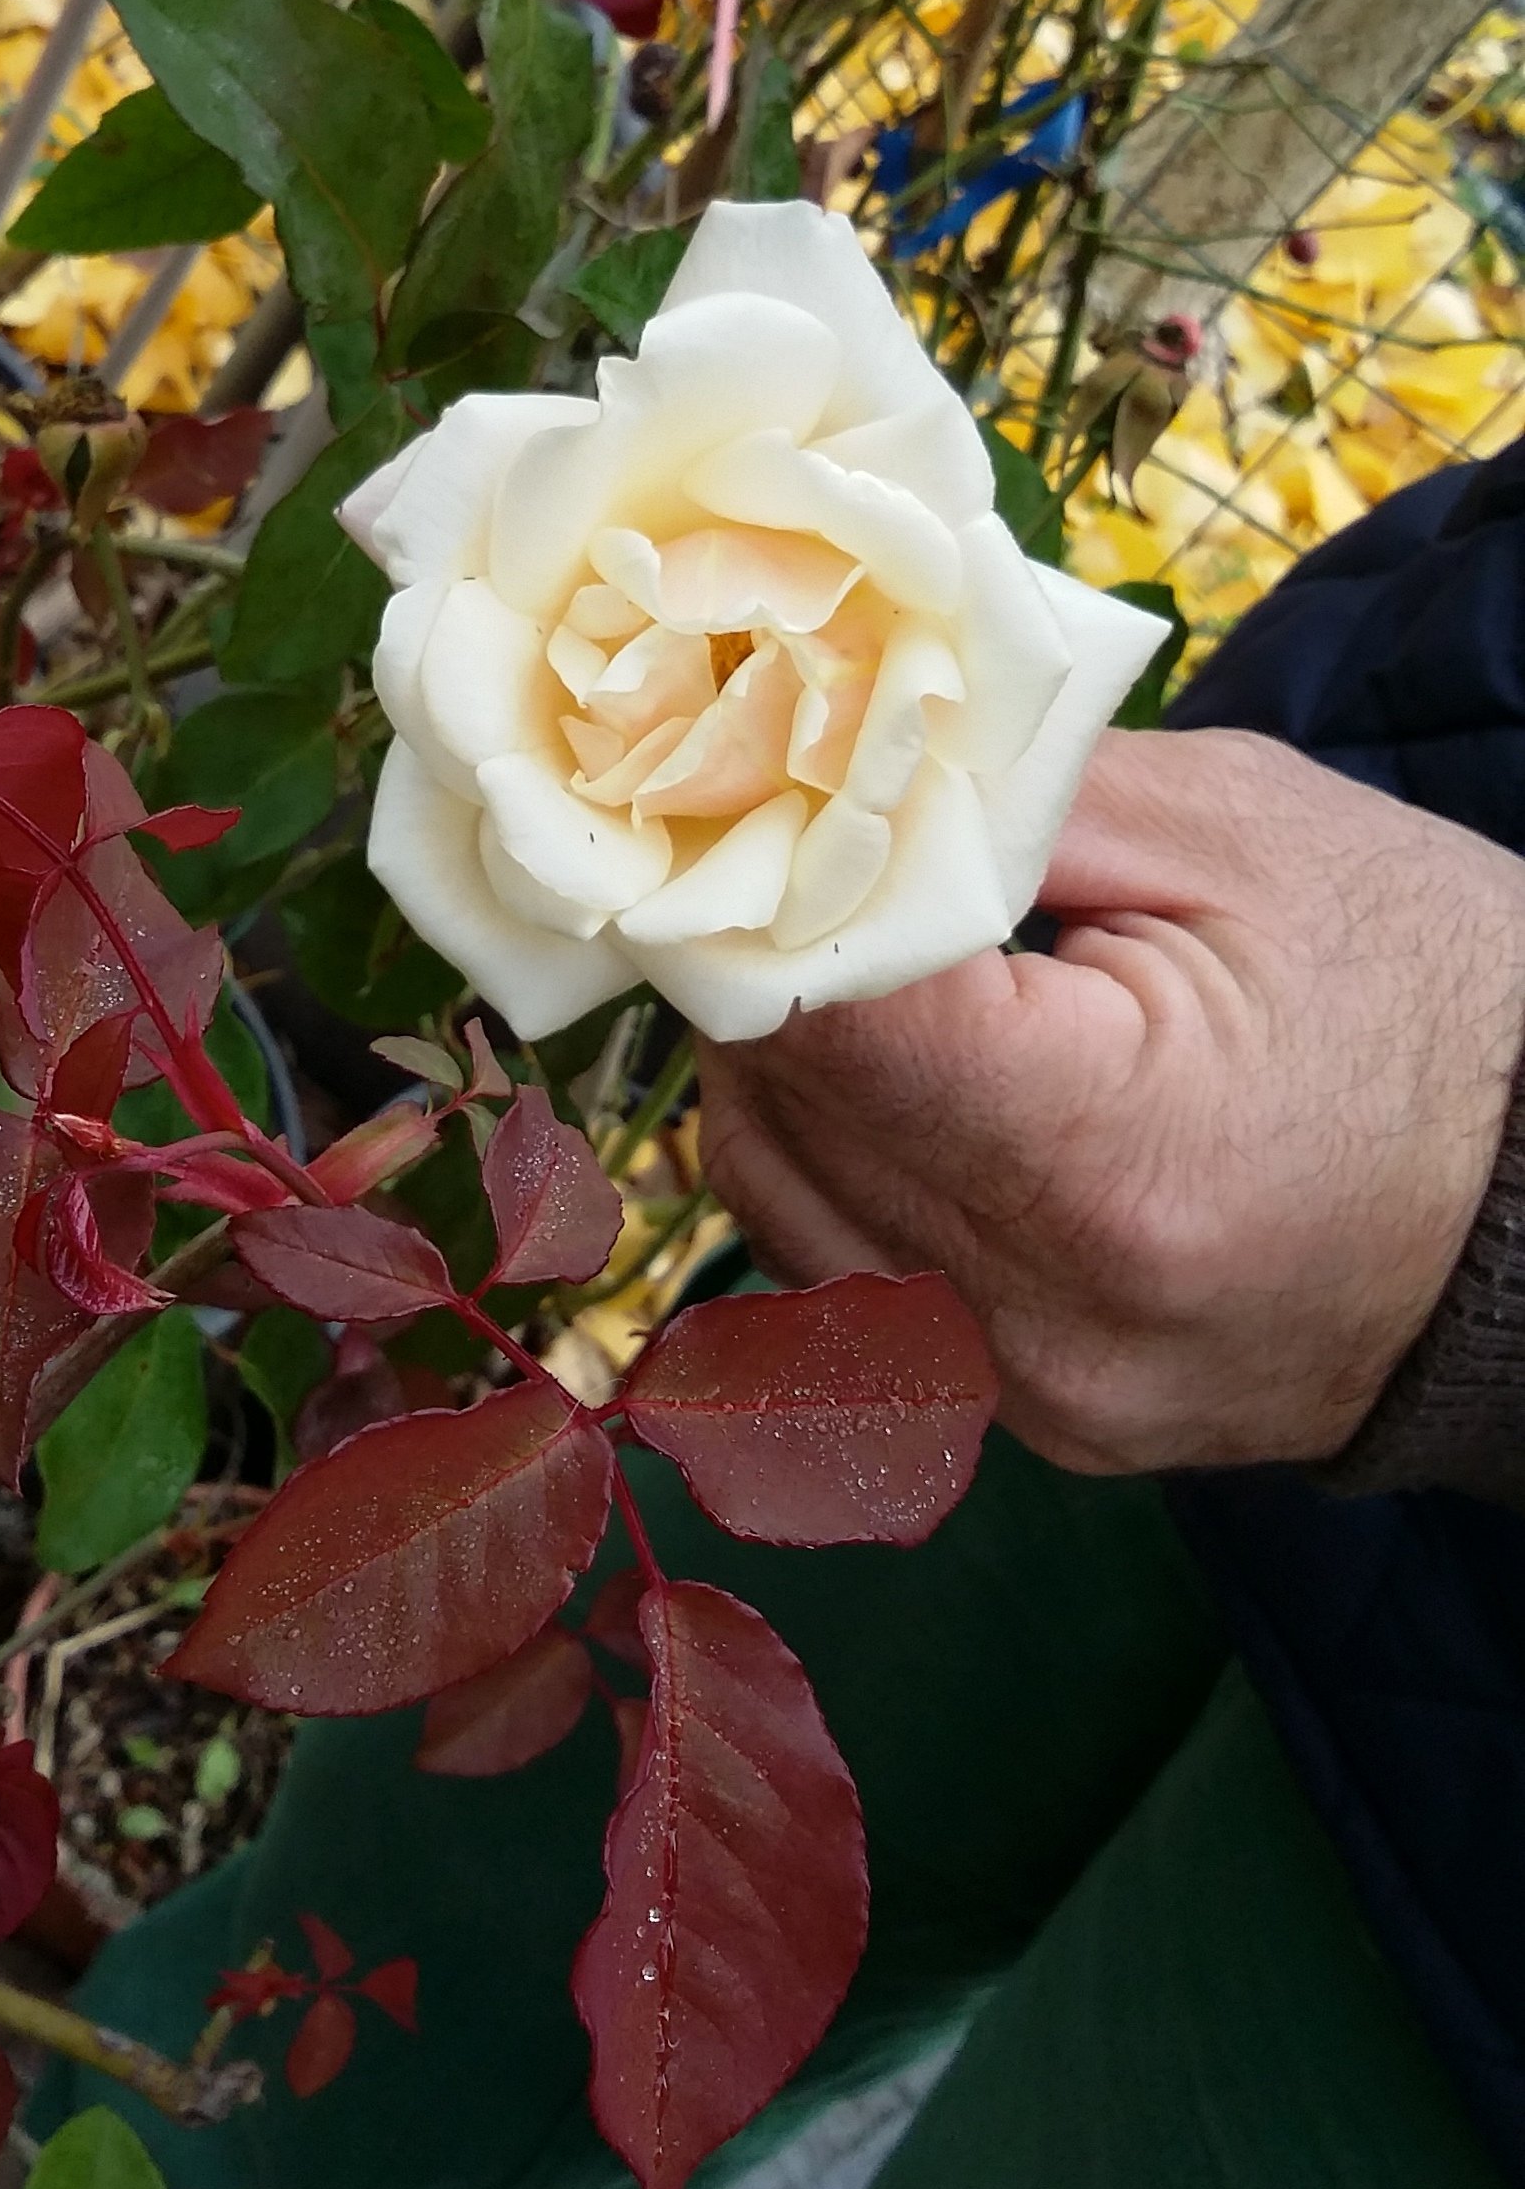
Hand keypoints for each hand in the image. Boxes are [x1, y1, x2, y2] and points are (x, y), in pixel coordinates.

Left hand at [698, 729, 1524, 1473]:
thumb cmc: (1430, 993)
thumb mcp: (1240, 831)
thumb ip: (1006, 797)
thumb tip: (812, 763)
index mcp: (1115, 1160)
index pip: (834, 1020)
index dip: (766, 893)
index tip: (758, 800)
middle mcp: (1052, 1317)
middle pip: (784, 1111)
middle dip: (763, 965)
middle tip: (780, 852)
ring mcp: (1039, 1396)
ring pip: (780, 1204)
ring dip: (785, 1069)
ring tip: (845, 957)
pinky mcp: (1036, 1424)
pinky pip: (852, 1274)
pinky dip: (840, 1162)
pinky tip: (899, 1077)